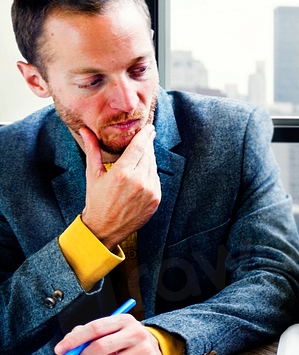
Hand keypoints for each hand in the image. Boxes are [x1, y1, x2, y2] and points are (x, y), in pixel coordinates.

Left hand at [55, 313, 165, 354]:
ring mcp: (144, 350)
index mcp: (124, 321)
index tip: (60, 350)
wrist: (157, 351)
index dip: (74, 340)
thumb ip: (89, 335)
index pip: (94, 328)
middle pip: (100, 346)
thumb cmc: (128, 342)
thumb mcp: (112, 332)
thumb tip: (68, 344)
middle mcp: (136, 333)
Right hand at [80, 124, 160, 250]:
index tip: (149, 127)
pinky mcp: (156, 199)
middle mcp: (139, 182)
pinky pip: (156, 179)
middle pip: (148, 155)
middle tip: (147, 136)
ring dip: (149, 158)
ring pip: (153, 166)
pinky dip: (151, 173)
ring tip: (142, 154)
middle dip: (148, 145)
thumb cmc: (96, 200)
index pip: (139, 147)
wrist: (105, 227)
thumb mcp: (93, 174)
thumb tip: (85, 130)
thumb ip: (93, 150)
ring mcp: (150, 191)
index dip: (145, 135)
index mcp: (122, 173)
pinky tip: (143, 171)